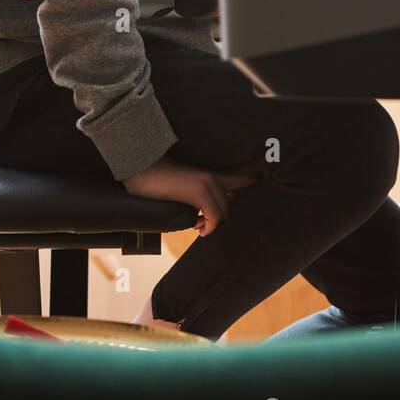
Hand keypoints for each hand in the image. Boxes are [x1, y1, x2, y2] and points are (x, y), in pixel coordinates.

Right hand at [122, 157, 258, 235]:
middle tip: (201, 225)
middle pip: (229, 206)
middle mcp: (212, 177)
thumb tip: (202, 218)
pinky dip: (209, 227)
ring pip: (223, 213)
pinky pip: (215, 217)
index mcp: (209, 175)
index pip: (240, 180)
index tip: (259, 187)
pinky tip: (200, 229)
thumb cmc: (155, 183)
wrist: (140, 170)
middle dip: (219, 219)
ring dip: (212, 224)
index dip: (251, 185)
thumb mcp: (181, 191)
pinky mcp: (200, 191)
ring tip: (197, 225)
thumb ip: (196, 200)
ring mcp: (207, 183)